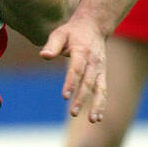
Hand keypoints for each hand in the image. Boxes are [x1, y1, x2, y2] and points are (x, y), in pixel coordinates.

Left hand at [40, 5, 106, 121]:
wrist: (94, 26)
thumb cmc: (72, 32)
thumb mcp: (60, 33)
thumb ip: (52, 45)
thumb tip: (44, 55)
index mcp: (82, 51)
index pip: (76, 69)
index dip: (71, 82)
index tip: (64, 96)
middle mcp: (93, 61)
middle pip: (88, 82)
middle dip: (81, 98)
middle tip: (73, 112)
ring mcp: (100, 69)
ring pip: (100, 88)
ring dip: (97, 105)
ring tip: (93, 120)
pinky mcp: (102, 74)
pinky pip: (103, 90)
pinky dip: (102, 103)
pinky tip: (97, 117)